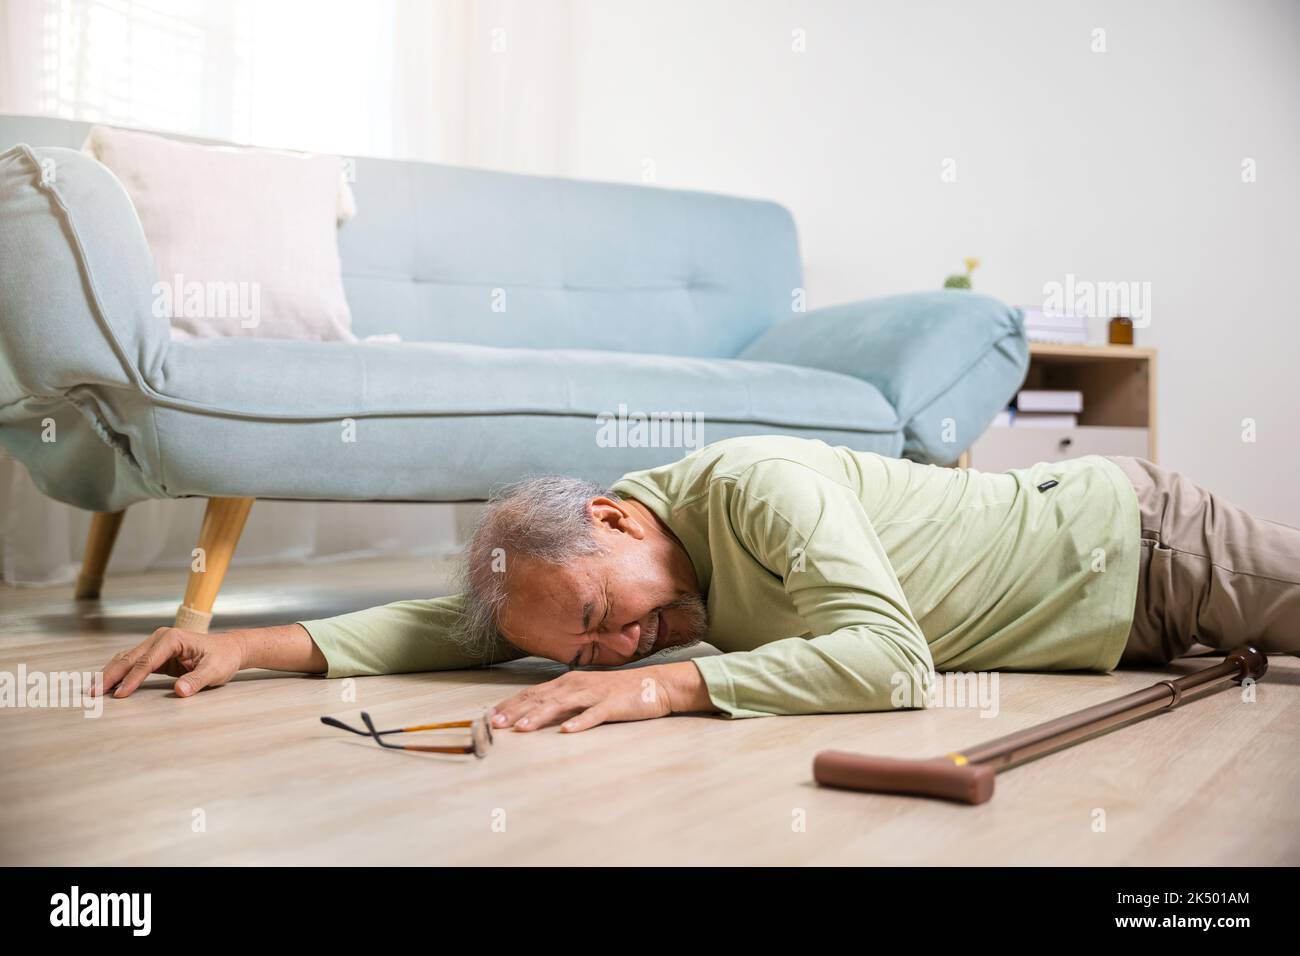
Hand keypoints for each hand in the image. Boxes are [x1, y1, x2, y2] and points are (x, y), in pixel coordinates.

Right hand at [93, 627, 244, 698]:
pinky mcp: (155, 655)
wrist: (230, 650)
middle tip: (93, 694)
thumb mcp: (215, 671)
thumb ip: (197, 680)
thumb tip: (180, 691)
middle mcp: (160, 638)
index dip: (132, 679)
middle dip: (110, 676)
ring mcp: (156, 645)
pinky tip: (108, 686)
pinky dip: (118, 674)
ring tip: (93, 691)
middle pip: (129, 658)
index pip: (147, 662)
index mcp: (173, 638)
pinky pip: (132, 664)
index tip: (119, 696)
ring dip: (109, 675)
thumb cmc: (224, 658)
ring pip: (126, 659)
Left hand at [491, 662, 707, 733]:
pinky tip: (567, 732)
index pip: (533, 693)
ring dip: (540, 717)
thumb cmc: (619, 691)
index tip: (490, 717)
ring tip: (521, 729)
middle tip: (495, 724)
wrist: (656, 685)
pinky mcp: (613, 705)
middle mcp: (577, 685)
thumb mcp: (586, 693)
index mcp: (568, 682)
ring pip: (562, 706)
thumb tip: (538, 713)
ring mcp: (595, 694)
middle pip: (541, 699)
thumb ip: (564, 701)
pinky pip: (594, 715)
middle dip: (516, 711)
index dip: (511, 705)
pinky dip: (580, 723)